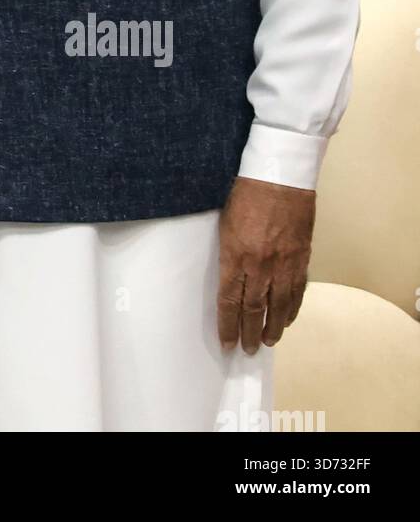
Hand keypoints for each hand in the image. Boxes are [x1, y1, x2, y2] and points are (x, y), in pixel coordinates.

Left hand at [217, 175, 315, 353]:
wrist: (279, 176)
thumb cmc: (245, 193)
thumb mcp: (225, 222)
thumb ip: (228, 252)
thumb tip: (229, 277)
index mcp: (235, 255)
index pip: (229, 300)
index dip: (227, 325)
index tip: (226, 342)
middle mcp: (260, 265)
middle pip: (254, 309)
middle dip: (249, 332)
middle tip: (247, 350)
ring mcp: (284, 263)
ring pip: (279, 305)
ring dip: (273, 327)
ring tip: (267, 342)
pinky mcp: (301, 257)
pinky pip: (297, 290)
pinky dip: (292, 309)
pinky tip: (287, 319)